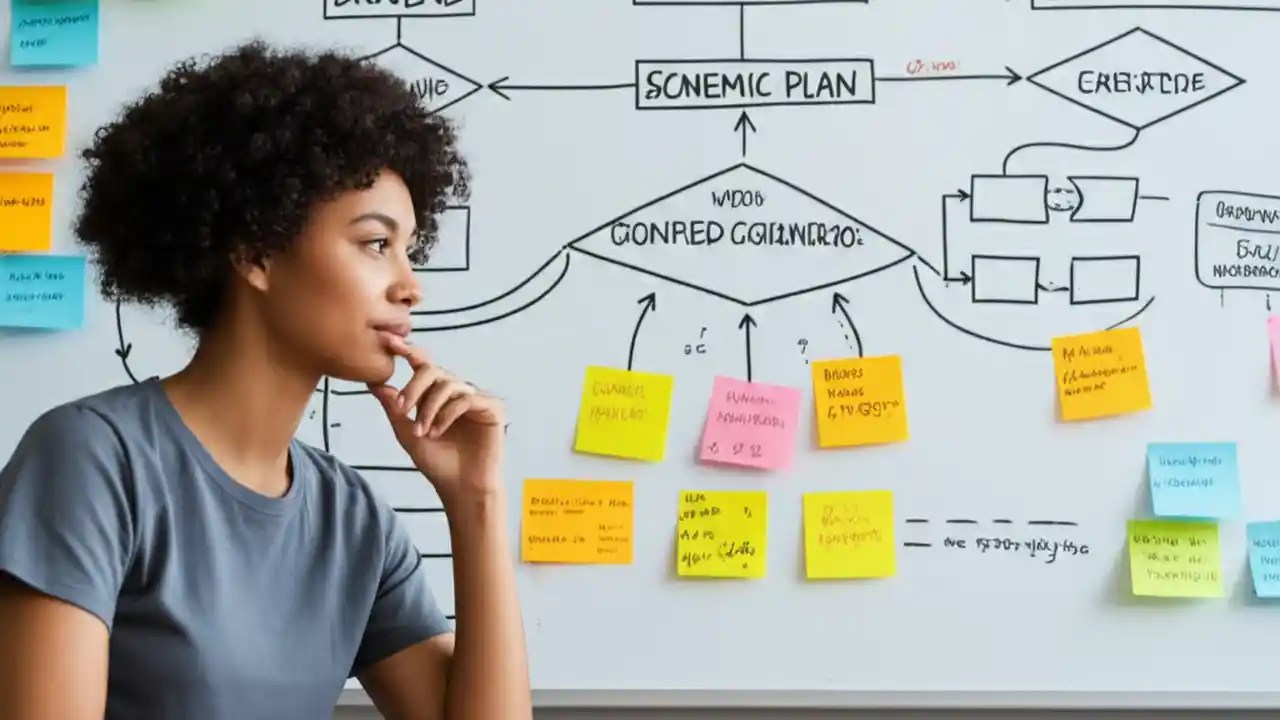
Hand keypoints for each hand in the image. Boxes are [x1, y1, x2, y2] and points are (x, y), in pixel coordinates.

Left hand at [367, 335, 504, 501]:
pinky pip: (466, 398)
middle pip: (433, 370)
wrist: (460, 489)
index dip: (407, 350)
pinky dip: (447, 413)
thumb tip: (373, 382)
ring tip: (422, 431)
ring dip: (429, 407)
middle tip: (403, 409)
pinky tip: (438, 431)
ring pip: (448, 384)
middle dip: (414, 387)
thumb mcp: (406, 432)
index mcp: (439, 394)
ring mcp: (477, 399)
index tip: (388, 340)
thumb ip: (394, 406)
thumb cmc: (437, 464)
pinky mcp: (492, 408)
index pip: (423, 366)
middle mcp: (458, 392)